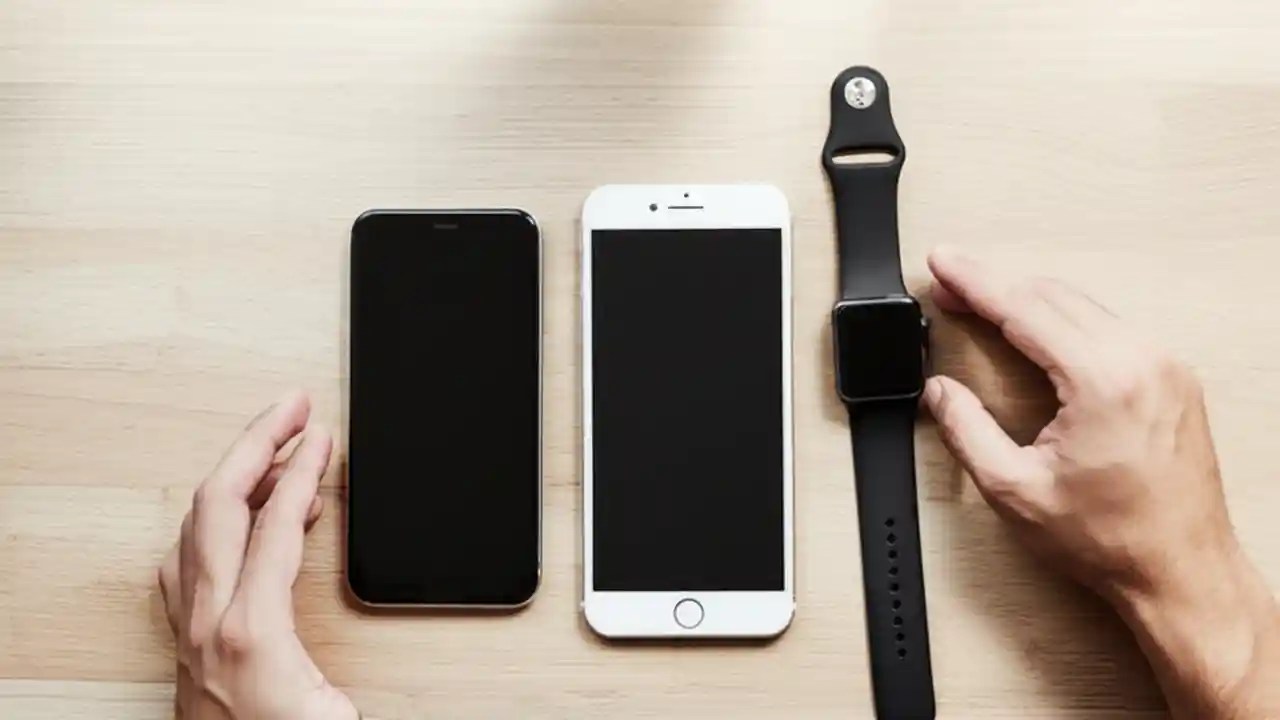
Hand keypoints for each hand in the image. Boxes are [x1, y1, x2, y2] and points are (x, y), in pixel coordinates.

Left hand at [158, 392, 356, 719]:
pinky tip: (236, 517)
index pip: (272, 522)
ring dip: (233, 476)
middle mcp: (207, 622)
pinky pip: (187, 560)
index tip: (321, 432)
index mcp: (249, 631)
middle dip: (256, 441)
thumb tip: (356, 583)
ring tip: (274, 450)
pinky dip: (214, 520)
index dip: (301, 468)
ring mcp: (189, 632)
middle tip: (291, 407)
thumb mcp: (335, 709)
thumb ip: (336, 641)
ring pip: (194, 527)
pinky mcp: (186, 646)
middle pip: (217, 503)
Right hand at [923, 247, 1278, 717]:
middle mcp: (1142, 361)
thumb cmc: (1113, 540)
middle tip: (948, 282)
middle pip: (1052, 295)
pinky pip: (1109, 325)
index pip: (1023, 308)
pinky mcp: (1173, 378)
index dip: (973, 281)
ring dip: (1027, 298)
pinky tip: (1035, 325)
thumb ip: (967, 430)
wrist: (1181, 572)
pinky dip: (1063, 317)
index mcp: (1102, 381)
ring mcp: (1164, 366)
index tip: (942, 263)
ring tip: (981, 301)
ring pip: (1082, 304)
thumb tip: (940, 392)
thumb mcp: (1015, 489)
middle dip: (993, 284)